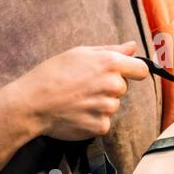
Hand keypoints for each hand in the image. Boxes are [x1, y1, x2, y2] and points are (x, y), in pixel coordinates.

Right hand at [16, 41, 150, 140]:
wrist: (32, 103)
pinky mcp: (100, 126)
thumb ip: (110, 50)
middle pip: (122, 88)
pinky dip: (92, 119)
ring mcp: (107, 108)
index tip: (124, 74)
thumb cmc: (52, 74)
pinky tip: (76, 113)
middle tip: (84, 86)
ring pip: (112, 105)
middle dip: (108, 87)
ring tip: (77, 100)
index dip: (133, 71)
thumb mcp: (79, 53)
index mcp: (110, 63)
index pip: (141, 70)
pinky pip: (103, 122)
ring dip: (99, 104)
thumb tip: (132, 46)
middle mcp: (113, 85)